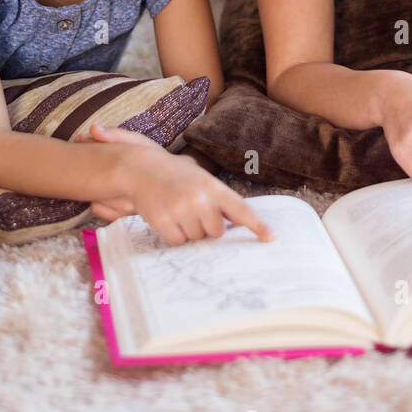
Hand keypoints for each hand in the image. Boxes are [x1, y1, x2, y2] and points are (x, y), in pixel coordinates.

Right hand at [73, 123, 275, 245]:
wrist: (140, 169)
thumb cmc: (175, 175)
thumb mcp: (200, 177)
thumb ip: (219, 197)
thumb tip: (236, 222)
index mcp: (213, 186)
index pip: (240, 209)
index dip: (257, 225)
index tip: (271, 238)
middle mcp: (200, 199)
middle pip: (217, 231)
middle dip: (208, 226)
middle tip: (193, 211)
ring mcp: (182, 211)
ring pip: (197, 238)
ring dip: (190, 230)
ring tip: (177, 210)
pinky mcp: (164, 222)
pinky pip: (179, 242)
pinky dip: (175, 235)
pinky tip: (167, 218)